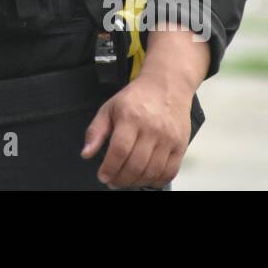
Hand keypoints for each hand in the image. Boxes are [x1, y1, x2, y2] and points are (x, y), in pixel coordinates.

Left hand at [80, 72, 194, 188]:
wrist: (167, 85)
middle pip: (136, 164)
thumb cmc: (138, 97)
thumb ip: (96, 131)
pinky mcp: (180, 145)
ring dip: (137, 182)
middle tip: (113, 181)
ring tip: (127, 180)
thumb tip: (86, 153)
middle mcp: (152, 129)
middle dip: (121, 179)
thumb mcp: (110, 108)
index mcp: (131, 118)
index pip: (119, 150)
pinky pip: (170, 171)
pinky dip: (157, 181)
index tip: (103, 175)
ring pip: (152, 171)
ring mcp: (168, 138)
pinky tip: (146, 179)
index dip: (109, 168)